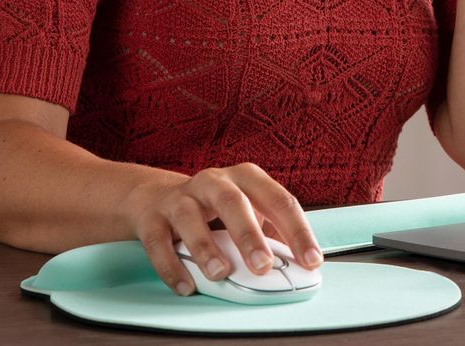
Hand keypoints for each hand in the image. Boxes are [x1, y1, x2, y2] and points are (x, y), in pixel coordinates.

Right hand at [122, 163, 322, 296]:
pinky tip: (186, 286)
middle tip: (263, 265)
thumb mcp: (247, 211)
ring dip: (205, 247)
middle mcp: (213, 182)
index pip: (278, 200)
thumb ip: (270, 232)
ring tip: (220, 273)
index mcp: (246, 178)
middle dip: (249, 235)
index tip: (312, 261)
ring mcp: (180, 198)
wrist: (157, 198)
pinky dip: (171, 266)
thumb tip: (297, 264)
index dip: (298, 231)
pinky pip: (158, 241)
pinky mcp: (152, 218)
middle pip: (232, 202)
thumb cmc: (215, 209)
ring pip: (190, 218)